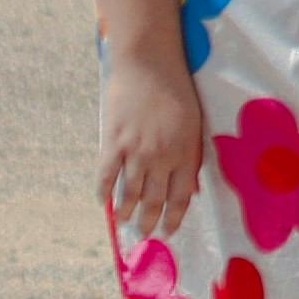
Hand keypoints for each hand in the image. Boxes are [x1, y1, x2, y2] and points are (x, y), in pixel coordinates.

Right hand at [97, 43, 208, 237]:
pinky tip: (103, 202)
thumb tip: (189, 188)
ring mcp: (136, 150)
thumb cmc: (177, 91)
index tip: (169, 233)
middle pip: (154, 200)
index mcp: (185, 154)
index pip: (180, 198)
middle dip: (150, 222)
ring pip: (130, 192)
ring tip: (125, 223)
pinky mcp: (114, 141)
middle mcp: (161, 158)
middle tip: (144, 236)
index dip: (173, 219)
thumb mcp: (194, 125)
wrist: (150, 63)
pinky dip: (104, 191)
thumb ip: (191, 156)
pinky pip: (107, 174)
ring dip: (127, 212)